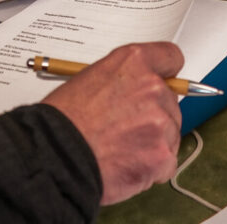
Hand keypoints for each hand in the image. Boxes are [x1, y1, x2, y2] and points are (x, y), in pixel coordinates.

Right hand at [42, 42, 183, 204]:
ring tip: (121, 148)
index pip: (170, 57)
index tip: (162, 82)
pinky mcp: (162, 154)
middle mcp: (152, 87)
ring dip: (153, 142)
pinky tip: (126, 164)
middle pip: (171, 101)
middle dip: (154, 115)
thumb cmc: (64, 120)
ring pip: (171, 133)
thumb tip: (136, 91)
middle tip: (125, 128)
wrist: (55, 155)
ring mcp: (160, 122)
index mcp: (134, 62)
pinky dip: (151, 168)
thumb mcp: (91, 79)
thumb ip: (123, 81)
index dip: (165, 74)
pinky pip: (167, 162)